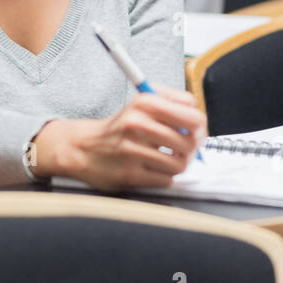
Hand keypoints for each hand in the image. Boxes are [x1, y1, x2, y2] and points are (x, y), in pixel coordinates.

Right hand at [30, 85, 206, 189]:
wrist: (82, 147)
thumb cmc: (119, 128)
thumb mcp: (141, 104)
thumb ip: (172, 104)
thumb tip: (200, 123)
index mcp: (145, 102)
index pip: (192, 113)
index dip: (199, 124)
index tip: (193, 130)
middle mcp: (138, 123)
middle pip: (191, 139)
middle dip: (193, 147)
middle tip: (184, 148)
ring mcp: (133, 150)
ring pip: (181, 163)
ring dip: (178, 164)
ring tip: (167, 160)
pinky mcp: (129, 174)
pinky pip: (166, 180)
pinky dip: (165, 177)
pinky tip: (154, 169)